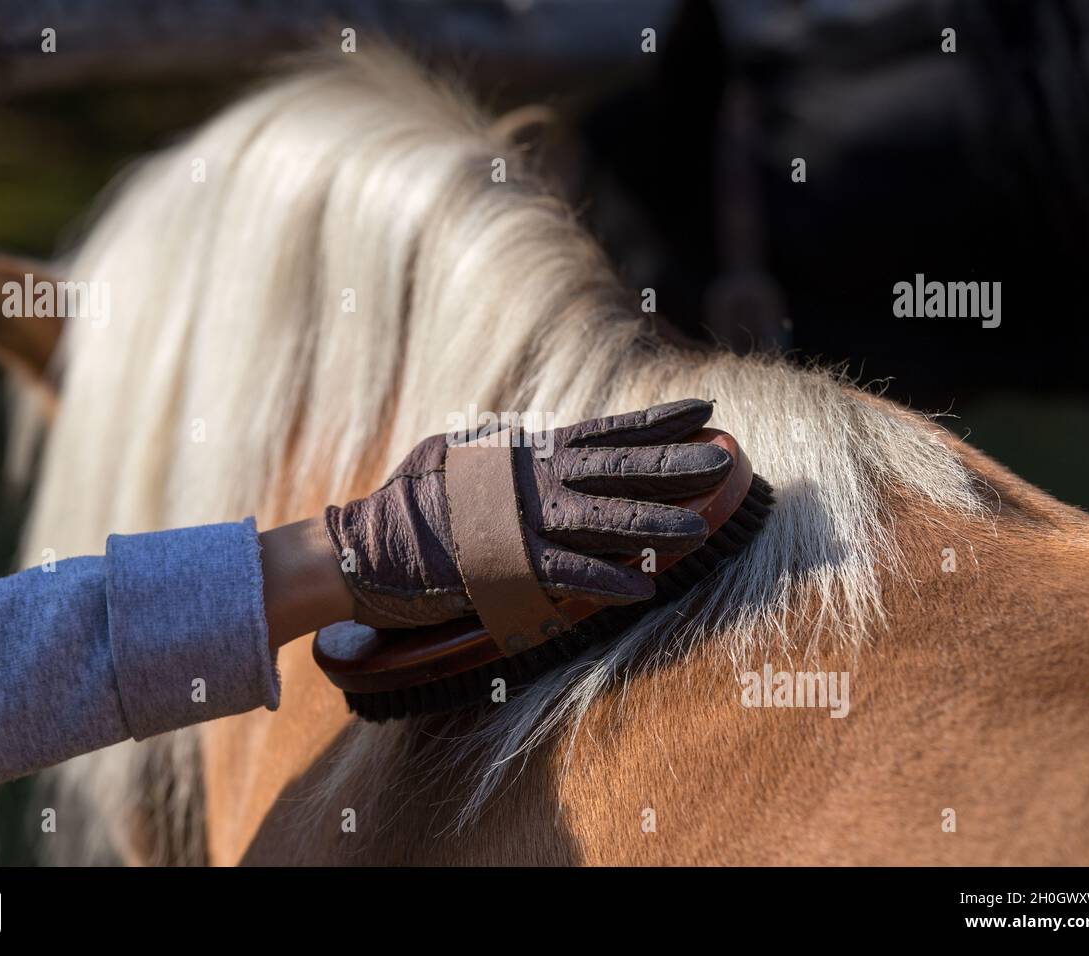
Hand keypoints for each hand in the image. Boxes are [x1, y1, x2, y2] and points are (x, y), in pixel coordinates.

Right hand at [324, 399, 730, 628]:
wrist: (362, 547)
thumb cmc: (411, 503)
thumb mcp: (459, 457)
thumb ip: (502, 449)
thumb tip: (525, 434)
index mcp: (526, 454)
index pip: (604, 431)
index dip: (656, 422)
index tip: (705, 410)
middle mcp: (530, 481)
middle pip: (616, 469)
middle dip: (673, 464)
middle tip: (726, 459)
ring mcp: (518, 523)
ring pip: (601, 521)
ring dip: (654, 527)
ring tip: (703, 529)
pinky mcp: (502, 566)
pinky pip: (564, 574)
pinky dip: (604, 581)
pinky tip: (645, 589)